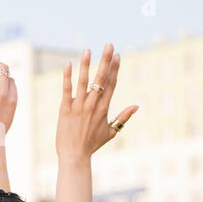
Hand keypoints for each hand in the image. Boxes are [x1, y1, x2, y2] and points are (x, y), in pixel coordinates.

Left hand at [55, 44, 136, 163]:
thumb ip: (123, 117)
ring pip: (84, 82)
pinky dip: (67, 78)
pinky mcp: (65, 110)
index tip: (118, 55)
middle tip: (109, 45)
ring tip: (88, 50)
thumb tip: (137, 106)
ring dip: (87, 65)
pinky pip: (67, 91)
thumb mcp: (111, 132)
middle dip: (106, 61)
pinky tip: (68, 64)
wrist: (75, 156)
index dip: (115, 69)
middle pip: (101, 79)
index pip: (112, 84)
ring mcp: (79, 107)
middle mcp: (93, 105)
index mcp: (104, 109)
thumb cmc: (92, 145)